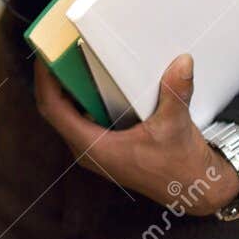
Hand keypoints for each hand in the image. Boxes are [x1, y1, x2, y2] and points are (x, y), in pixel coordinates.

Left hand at [34, 53, 238, 214]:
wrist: (194, 190)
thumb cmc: (180, 166)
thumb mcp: (176, 125)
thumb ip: (176, 92)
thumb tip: (181, 62)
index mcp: (95, 148)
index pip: (53, 110)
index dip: (44, 80)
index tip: (44, 55)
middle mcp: (88, 151)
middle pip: (55, 109)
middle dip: (53, 78)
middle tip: (56, 48)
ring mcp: (95, 151)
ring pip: (67, 115)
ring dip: (66, 88)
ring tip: (69, 58)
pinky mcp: (104, 148)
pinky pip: (81, 119)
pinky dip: (82, 98)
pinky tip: (93, 80)